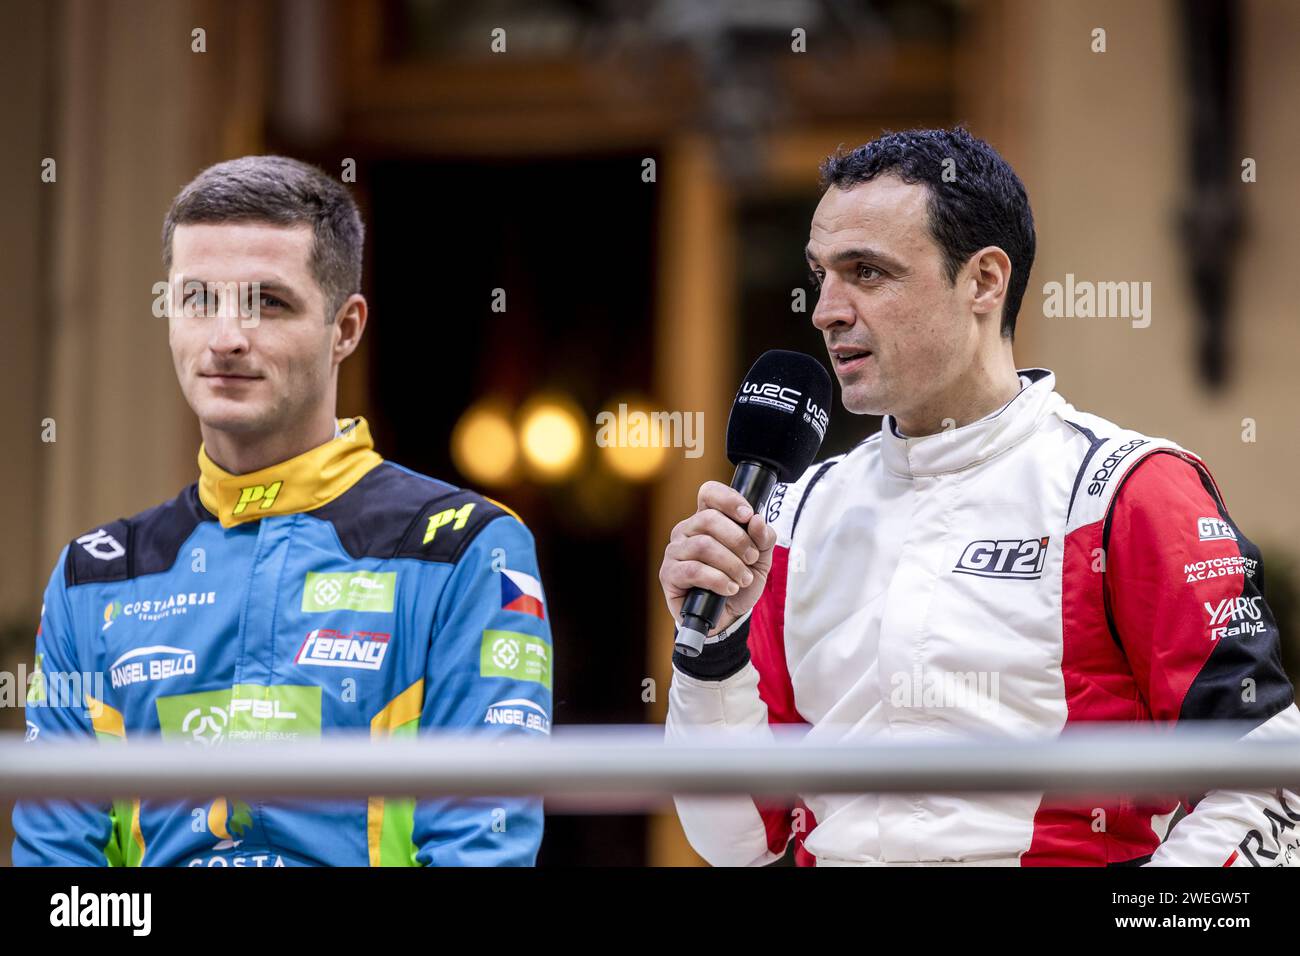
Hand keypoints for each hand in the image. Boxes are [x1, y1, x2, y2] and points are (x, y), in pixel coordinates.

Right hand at [659, 480, 778, 634]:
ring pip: (703, 545)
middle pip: (709, 519)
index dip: (729, 499)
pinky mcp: (669, 574)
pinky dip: (718, 580)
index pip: (710, 493)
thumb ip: (764, 538)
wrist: (727, 617)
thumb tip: (757, 521)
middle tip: (752, 559)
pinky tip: (729, 588)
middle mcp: (687, 530)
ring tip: (743, 579)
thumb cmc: (739, 581)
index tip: (748, 515)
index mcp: (707, 519)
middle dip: (739, 540)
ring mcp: (675, 551)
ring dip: (731, 564)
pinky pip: (693, 570)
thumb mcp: (761, 560)